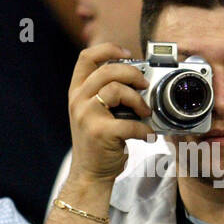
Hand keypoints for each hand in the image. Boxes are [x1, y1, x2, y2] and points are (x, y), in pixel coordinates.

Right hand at [65, 43, 153, 184]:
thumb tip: (138, 78)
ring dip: (138, 100)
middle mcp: (78, 100)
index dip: (108, 49)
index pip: (87, 57)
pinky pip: (130, 123)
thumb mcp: (94, 112)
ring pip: (117, 90)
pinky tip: (146, 135)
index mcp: (77, 91)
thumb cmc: (98, 142)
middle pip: (108, 70)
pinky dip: (144, 129)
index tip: (127, 54)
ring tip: (145, 112)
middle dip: (133, 74)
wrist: (89, 173)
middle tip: (144, 85)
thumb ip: (106, 93)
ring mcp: (87, 115)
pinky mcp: (100, 132)